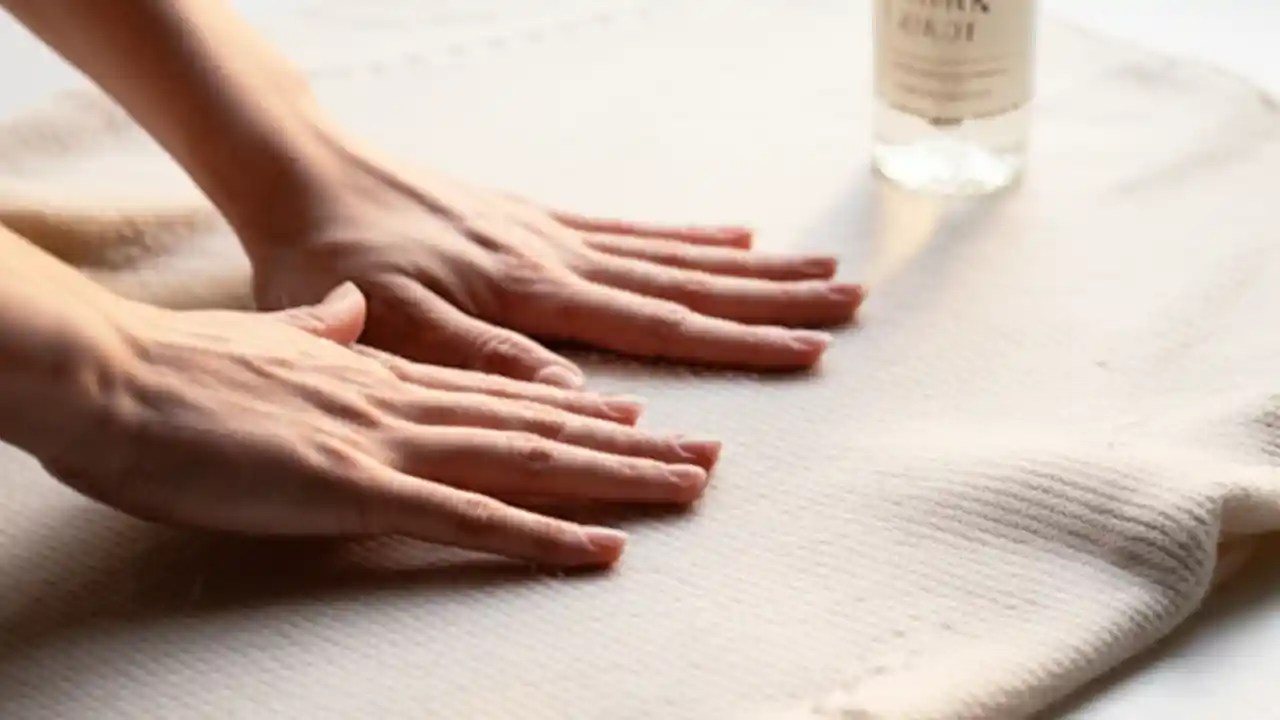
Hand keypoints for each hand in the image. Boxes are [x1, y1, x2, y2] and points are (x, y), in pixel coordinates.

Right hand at [44, 283, 722, 566]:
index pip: (504, 390)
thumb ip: (319, 334)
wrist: (112, 375)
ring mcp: (390, 443)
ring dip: (617, 477)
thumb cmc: (179, 371)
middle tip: (707, 452)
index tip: (638, 413)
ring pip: (532, 461)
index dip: (579, 404)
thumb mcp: (266, 343)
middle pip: (543, 423)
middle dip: (631, 441)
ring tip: (689, 485)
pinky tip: (604, 547)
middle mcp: (408, 401)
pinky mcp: (359, 490)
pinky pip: (472, 520)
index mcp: (385, 371)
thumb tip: (345, 318)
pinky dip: (545, 534)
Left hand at [245, 148, 863, 387]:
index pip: (661, 323)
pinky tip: (728, 231)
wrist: (305, 172)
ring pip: (672, 252)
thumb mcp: (395, 323)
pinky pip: (628, 227)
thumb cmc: (337, 256)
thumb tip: (585, 401)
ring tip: (814, 267)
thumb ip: (490, 360)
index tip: (811, 349)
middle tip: (848, 300)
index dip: (740, 341)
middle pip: (689, 281)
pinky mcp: (535, 218)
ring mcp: (553, 231)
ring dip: (750, 264)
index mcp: (535, 290)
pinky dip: (686, 233)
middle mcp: (560, 255)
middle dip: (774, 297)